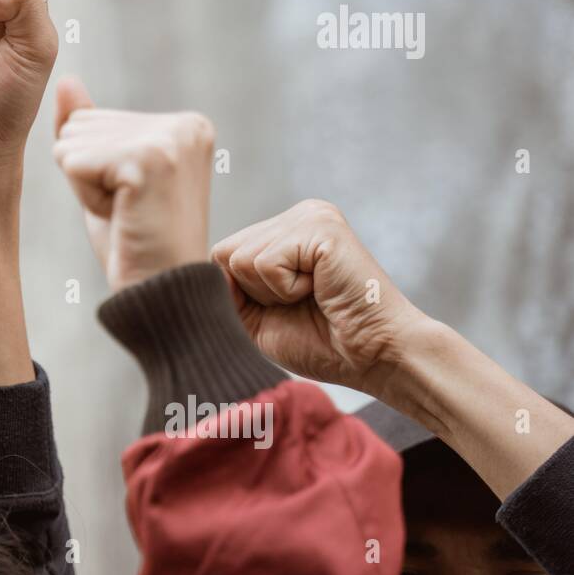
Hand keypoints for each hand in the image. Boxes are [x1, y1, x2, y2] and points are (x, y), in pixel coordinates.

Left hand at [53, 77, 213, 290]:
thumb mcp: (106, 181)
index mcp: (184, 124)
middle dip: (88, 175)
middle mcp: (184, 123)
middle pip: (79, 126)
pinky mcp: (149, 158)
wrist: (163, 298)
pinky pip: (74, 162)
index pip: (91, 121)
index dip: (95, 170)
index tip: (132, 202)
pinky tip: (123, 217)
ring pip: (71, 142)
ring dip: (86, 188)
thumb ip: (89, 130)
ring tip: (127, 214)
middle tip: (128, 211)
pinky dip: (86, 198)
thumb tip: (67, 80)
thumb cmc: (135, 245)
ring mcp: (170, 138)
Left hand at [211, 199, 426, 396]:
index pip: (223, 255)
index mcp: (284, 232)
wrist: (374, 359)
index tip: (284, 309)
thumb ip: (226, 290)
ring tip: (312, 296)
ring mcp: (310, 215)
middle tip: (301, 303)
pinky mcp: (320, 225)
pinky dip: (286, 290)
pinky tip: (320, 289)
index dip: (240, 294)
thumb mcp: (256, 318)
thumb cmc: (322, 343)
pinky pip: (265, 262)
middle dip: (253, 293)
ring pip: (240, 258)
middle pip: (225, 253)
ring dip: (271, 293)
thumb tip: (200, 269)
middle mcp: (297, 215)